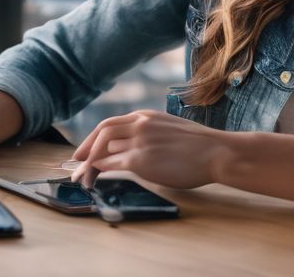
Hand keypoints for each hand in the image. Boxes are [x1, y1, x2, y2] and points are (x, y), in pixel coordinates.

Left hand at [69, 109, 228, 188]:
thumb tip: (132, 151)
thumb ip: (149, 136)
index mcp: (146, 116)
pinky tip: (94, 178)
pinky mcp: (140, 159)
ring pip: (103, 149)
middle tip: (76, 163)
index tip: (86, 149)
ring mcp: (138, 140)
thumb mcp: (169, 131)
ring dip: (89, 164)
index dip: (94, 137)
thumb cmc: (200, 147)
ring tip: (83, 178)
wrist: (216, 152)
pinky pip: (110, 163)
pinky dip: (98, 170)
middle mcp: (139, 124)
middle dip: (85, 148)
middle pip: (102, 132)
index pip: (111, 123)